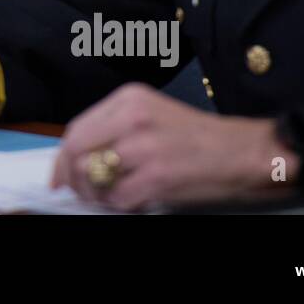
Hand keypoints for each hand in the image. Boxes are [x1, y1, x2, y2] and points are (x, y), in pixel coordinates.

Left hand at [51, 82, 298, 209]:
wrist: (244, 152)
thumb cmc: (198, 138)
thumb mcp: (151, 117)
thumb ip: (114, 129)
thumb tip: (76, 157)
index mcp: (128, 99)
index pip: (76, 128)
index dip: (62, 157)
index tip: (58, 177)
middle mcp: (131, 117)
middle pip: (75, 150)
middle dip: (72, 178)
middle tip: (80, 194)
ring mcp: (143, 146)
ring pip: (92, 175)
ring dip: (96, 194)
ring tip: (111, 197)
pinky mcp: (157, 175)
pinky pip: (117, 197)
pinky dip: (119, 205)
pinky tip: (133, 201)